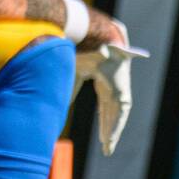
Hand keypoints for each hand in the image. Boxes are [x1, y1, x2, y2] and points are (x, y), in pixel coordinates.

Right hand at [75, 22, 148, 156]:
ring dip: (112, 129)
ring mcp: (119, 80)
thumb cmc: (71, 46)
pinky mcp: (121, 83)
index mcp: (102, 73)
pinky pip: (121, 108)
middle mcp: (113, 78)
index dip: (103, 118)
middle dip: (108, 127)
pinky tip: (110, 138)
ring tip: (107, 147)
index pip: (105, 102)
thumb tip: (58, 107)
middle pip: (112, 108)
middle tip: (106, 146)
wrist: (81, 30)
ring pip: (118, 111)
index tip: (102, 135)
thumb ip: (67, 90)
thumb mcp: (68, 72)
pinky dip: (115, 124)